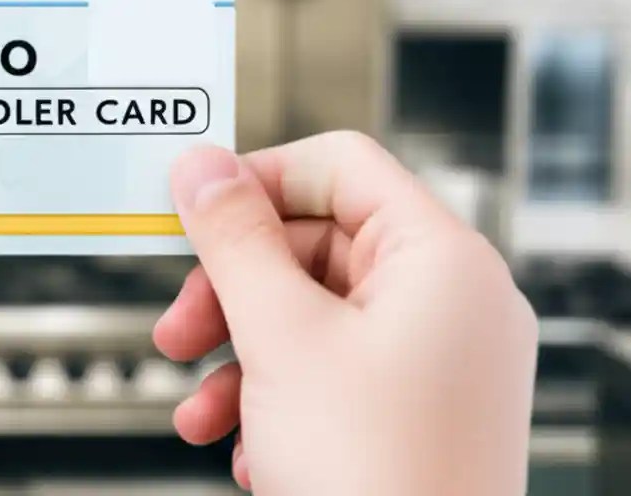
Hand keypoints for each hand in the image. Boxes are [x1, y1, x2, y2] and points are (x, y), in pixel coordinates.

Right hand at [154, 132, 536, 494]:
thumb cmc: (379, 482)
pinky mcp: (415, 411)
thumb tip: (202, 166)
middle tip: (180, 330)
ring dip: (239, 356)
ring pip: (310, 317)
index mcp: (440, 259)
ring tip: (201, 408)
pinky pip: (329, 371)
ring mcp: (437, 361)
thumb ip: (235, 239)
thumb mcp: (280, 337)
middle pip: (313, 248)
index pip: (338, 167)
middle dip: (231, 292)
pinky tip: (247, 448)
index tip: (192, 213)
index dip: (256, 180)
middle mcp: (450, 302)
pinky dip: (275, 398)